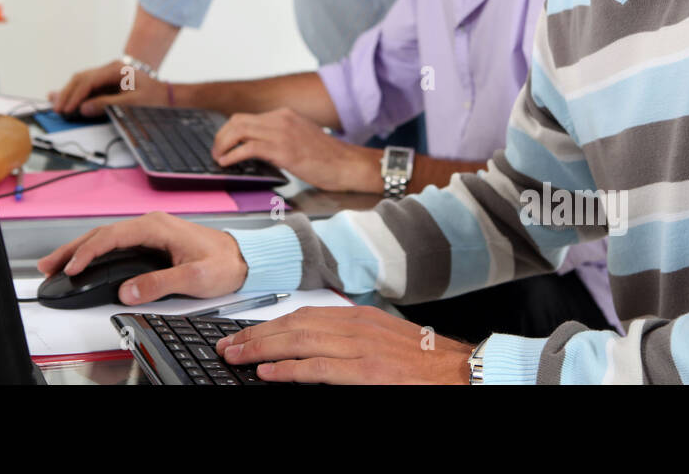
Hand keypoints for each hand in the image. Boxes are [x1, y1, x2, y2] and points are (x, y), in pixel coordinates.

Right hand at [36, 211, 247, 304]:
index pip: (112, 236)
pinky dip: (94, 252)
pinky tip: (84, 262)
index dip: (88, 252)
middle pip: (101, 234)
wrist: (242, 258)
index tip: (72, 268)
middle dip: (72, 248)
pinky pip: (114, 244)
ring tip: (56, 264)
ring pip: (105, 238)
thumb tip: (128, 291)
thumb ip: (160, 283)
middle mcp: (150, 224)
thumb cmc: (224, 263)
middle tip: (48, 265)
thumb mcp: (195, 277)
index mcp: (157, 226)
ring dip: (79, 249)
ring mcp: (148, 231)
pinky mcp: (150, 241)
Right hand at [48, 58, 169, 116]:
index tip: (67, 109)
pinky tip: (63, 98)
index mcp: (116, 70)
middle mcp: (108, 69)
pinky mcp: (106, 82)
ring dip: (68, 93)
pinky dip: (75, 94)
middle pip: (81, 78)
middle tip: (57, 110)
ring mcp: (106, 74)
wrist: (166, 94)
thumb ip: (106, 105)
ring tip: (58, 107)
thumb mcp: (132, 103)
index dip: (75, 96)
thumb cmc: (153, 97)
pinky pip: (87, 86)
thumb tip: (83, 108)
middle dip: (67, 94)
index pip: (89, 81)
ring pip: (81, 81)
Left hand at [212, 108, 381, 192]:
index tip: (222, 143)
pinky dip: (232, 155)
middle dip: (221, 136)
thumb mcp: (301, 138)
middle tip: (216, 151)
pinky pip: (248, 147)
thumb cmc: (328, 158)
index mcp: (285, 115)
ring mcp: (282, 132)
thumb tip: (257, 148)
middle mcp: (281, 119)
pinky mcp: (283, 149)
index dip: (229, 131)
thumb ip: (280, 137)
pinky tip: (227, 163)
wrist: (348, 164)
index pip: (247, 117)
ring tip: (218, 157)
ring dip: (222, 144)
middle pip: (237, 120)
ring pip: (239, 130)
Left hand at [214, 305, 472, 383]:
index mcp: (357, 316)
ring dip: (262, 350)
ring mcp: (361, 347)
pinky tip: (267, 373)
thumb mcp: (381, 338)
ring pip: (299, 342)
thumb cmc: (423, 360)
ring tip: (236, 358)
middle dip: (256, 336)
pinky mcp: (367, 371)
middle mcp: (355, 326)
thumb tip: (310, 346)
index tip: (243, 334)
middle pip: (293, 324)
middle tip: (228, 346)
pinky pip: (318, 368)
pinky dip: (289, 370)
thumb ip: (347, 338)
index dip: (268, 324)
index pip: (302, 314)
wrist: (460, 370)